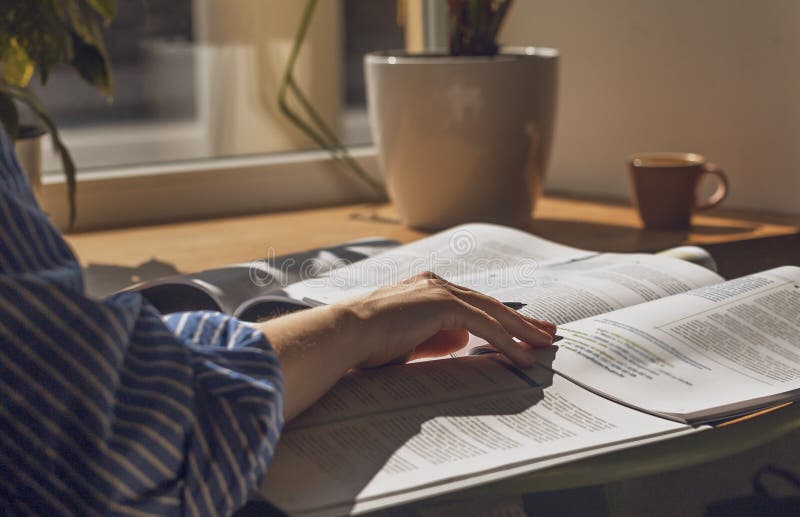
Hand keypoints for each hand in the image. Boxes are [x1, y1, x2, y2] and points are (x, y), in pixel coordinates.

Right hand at [259, 272, 555, 419]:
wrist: (344, 333)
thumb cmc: (366, 341)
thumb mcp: (408, 337)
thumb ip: (435, 335)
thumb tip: (461, 341)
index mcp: (426, 287)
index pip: (473, 303)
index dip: (500, 317)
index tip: (520, 330)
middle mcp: (436, 283)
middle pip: (489, 302)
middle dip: (521, 320)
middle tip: (546, 332)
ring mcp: (439, 291)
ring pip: (492, 312)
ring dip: (521, 331)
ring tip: (544, 346)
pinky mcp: (442, 304)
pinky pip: (484, 326)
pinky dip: (506, 342)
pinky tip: (522, 356)